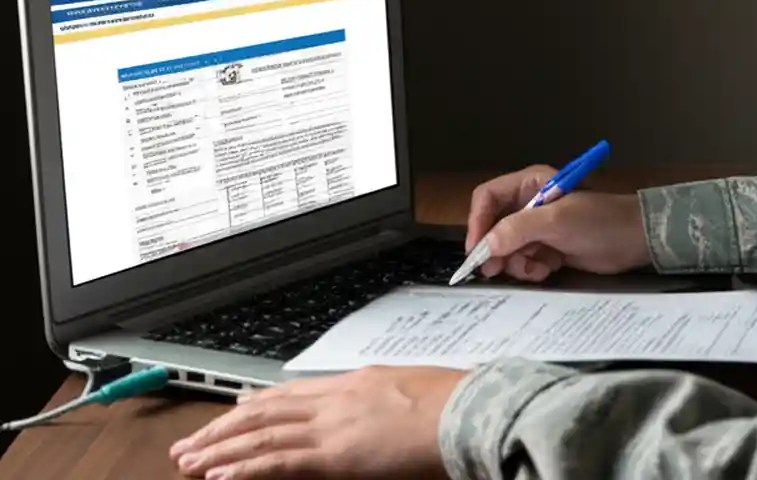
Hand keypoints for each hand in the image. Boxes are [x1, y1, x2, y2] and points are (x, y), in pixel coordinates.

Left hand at [169, 366, 466, 479]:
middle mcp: (336, 400)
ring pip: (262, 436)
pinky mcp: (336, 455)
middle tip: (190, 443)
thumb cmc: (454, 403)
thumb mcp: (412, 392)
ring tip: (189, 461)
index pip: (293, 392)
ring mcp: (333, 425)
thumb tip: (380, 412)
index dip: (257, 404)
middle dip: (224, 428)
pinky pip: (280, 463)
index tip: (233, 411)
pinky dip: (245, 469)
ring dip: (221, 449)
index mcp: (354, 383)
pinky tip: (219, 476)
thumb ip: (385, 402)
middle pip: (266, 412)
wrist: (468, 409)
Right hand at [466, 165, 650, 281]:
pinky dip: (532, 268)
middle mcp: (530, 204)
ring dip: (517, 262)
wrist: (635, 240)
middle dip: (495, 249)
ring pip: (508, 248)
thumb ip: (518, 229)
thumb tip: (486, 245)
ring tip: (536, 268)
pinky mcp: (549, 248)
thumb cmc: (599, 221)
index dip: (477, 222)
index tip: (477, 248)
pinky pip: (526, 260)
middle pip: (494, 226)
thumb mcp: (557, 221)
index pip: (488, 198)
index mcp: (530, 184)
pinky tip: (548, 269)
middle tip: (495, 270)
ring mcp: (539, 228)